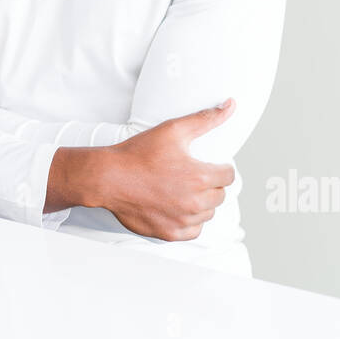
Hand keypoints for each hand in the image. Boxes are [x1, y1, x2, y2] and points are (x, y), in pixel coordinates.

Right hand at [98, 99, 236, 240]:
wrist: (108, 178)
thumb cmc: (138, 153)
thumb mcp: (173, 129)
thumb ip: (205, 118)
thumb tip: (230, 105)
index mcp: (200, 176)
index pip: (229, 176)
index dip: (219, 168)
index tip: (207, 165)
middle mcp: (195, 202)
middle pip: (220, 196)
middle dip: (210, 185)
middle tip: (191, 176)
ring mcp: (182, 220)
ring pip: (207, 214)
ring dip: (201, 203)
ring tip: (182, 190)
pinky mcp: (170, 233)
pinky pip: (193, 231)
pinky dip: (189, 221)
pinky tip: (177, 208)